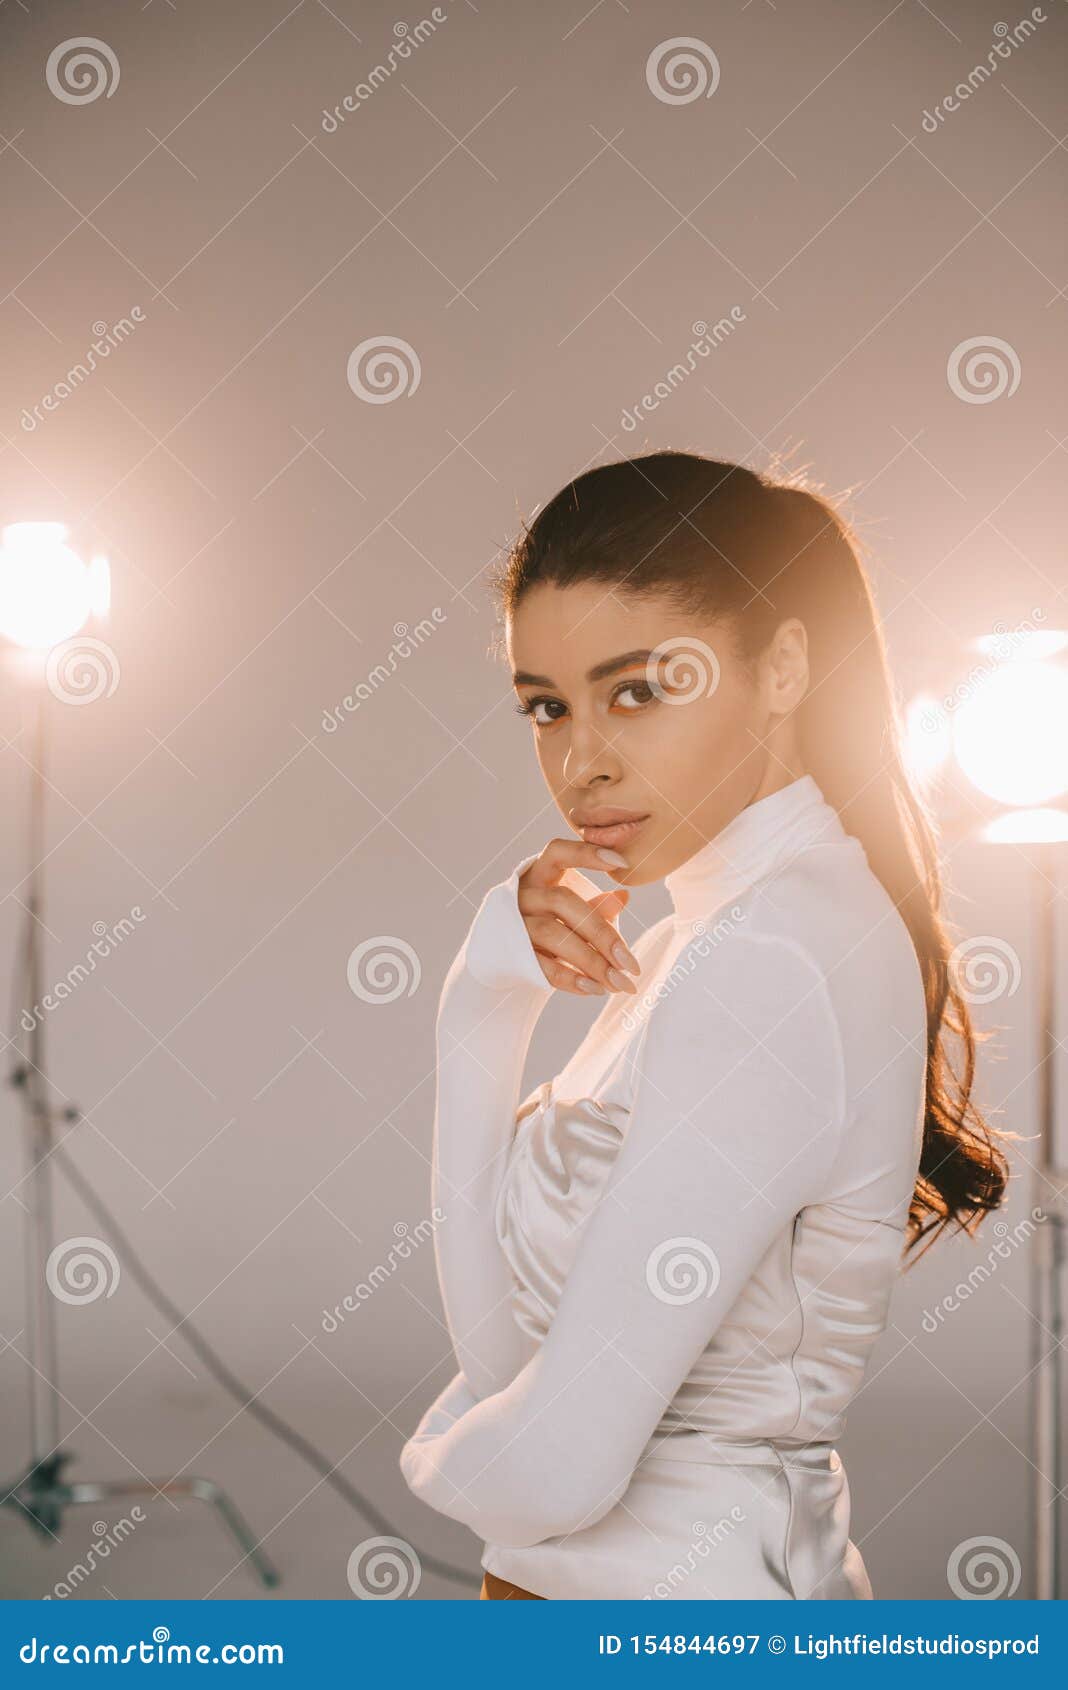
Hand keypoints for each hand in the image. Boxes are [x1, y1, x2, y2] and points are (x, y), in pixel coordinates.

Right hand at [517, 839, 641, 996]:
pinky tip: (595, 989)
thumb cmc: (547, 927)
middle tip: (632, 965)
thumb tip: (624, 896)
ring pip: (553, 935)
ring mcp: (514, 924)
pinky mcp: (511, 955)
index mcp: (539, 875)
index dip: (586, 853)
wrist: (503, 959)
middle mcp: (523, 895)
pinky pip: (540, 966)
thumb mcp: (570, 914)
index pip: (558, 852)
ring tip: (620, 983)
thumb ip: (594, 906)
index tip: (623, 863)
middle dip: (602, 933)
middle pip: (562, 901)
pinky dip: (570, 979)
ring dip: (591, 961)